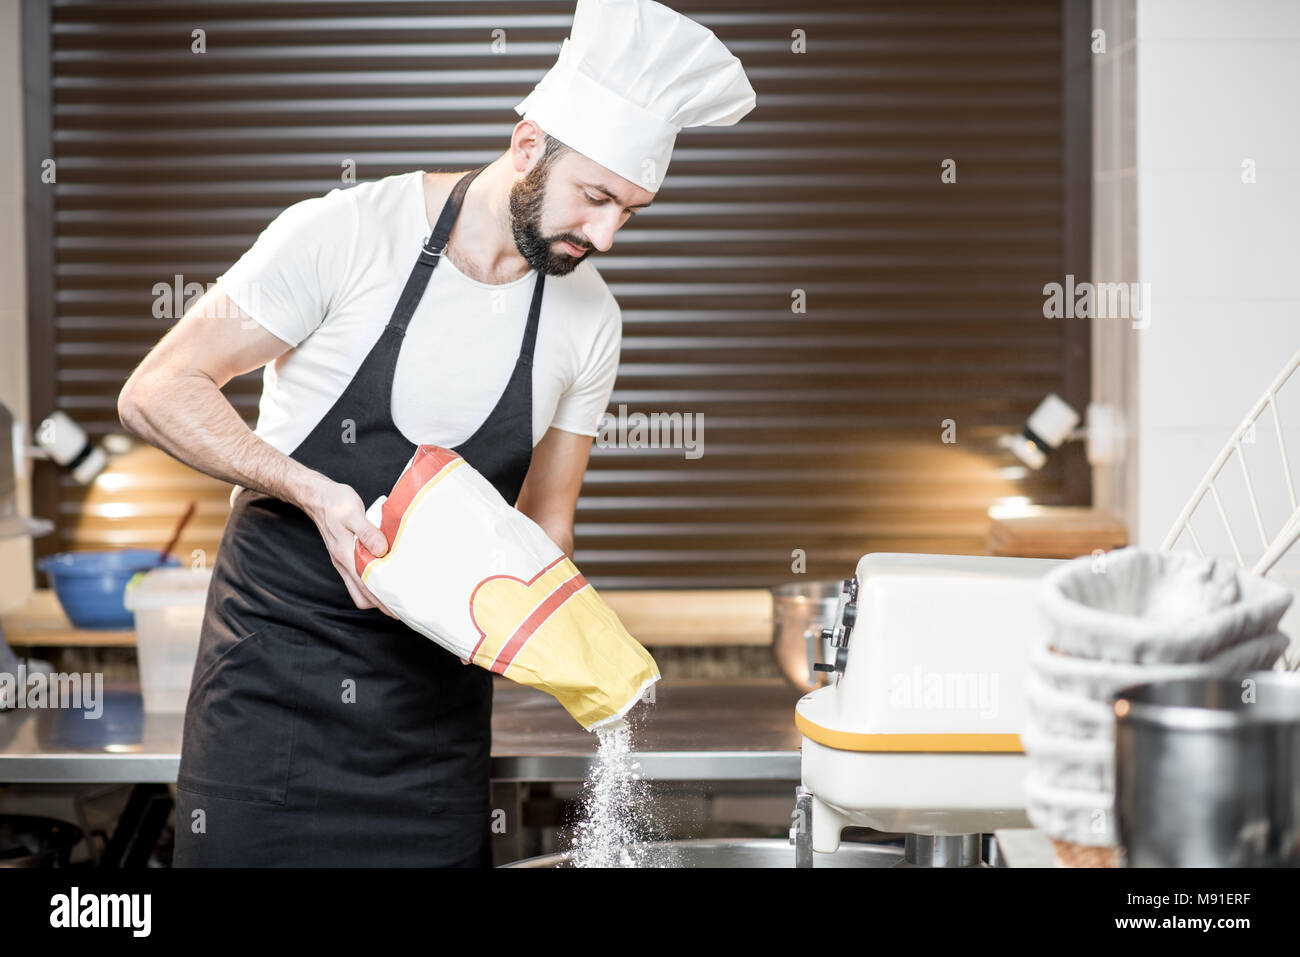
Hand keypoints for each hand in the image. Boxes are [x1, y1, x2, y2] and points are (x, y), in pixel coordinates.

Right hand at [301, 476, 397, 618]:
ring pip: (358, 588)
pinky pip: (357, 576)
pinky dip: (369, 581)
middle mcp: (343, 563)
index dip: (381, 602)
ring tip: (394, 593)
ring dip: (374, 594)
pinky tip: (383, 574)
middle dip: (379, 604)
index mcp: (346, 556)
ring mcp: (343, 561)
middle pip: (361, 596)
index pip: (365, 589)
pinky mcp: (344, 555)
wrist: (317, 497)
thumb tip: (382, 551)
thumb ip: (368, 532)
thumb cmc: (336, 503)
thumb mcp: (353, 513)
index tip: (398, 610)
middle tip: (401, 605)